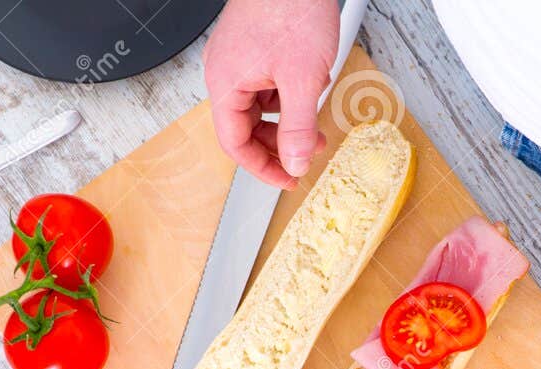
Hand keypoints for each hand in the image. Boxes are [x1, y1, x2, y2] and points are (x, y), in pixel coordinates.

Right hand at [204, 0, 338, 187]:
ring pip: (259, 107)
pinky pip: (267, 84)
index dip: (263, 168)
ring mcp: (238, 58)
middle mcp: (225, 72)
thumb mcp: (302, 80)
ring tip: (315, 120)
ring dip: (286, 120)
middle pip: (246, 127)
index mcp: (226, 84)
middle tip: (309, 153)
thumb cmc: (291, 8)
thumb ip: (298, 128)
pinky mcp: (254, 47)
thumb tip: (296, 163)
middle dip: (280, 144)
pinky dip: (287, 95)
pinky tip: (308, 88)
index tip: (288, 179)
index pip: (235, 144)